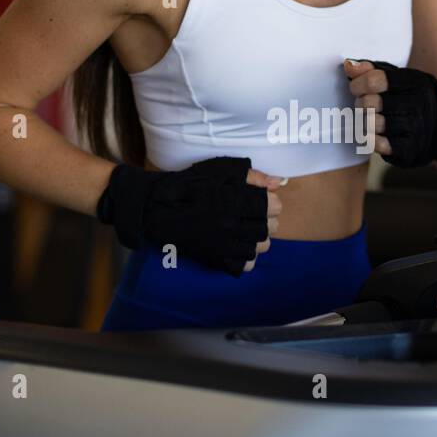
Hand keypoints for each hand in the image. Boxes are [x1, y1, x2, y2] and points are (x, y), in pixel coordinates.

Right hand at [96, 156, 285, 276]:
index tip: (261, 199)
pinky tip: (237, 245)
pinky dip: (246, 257)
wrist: (157, 207)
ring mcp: (223, 244)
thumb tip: (279, 182)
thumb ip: (252, 176)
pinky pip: (245, 265)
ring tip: (245, 229)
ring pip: (260, 247)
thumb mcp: (221, 170)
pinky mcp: (215, 258)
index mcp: (234, 201)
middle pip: (269, 228)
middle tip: (252, 214)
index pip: (274, 206)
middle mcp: (231, 225)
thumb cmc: (190, 184)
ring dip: (257, 238)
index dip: (270, 201)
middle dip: (265, 219)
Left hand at [343, 58, 436, 168]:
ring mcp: (416, 128)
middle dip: (359, 104)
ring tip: (368, 119)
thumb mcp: (398, 80)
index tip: (356, 88)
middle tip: (362, 105)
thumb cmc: (411, 101)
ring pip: (372, 123)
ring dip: (363, 122)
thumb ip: (372, 70)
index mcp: (415, 82)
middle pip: (370, 103)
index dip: (357, 84)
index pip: (375, 80)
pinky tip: (374, 134)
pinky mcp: (410, 149)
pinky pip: (377, 144)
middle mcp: (418, 104)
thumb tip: (348, 66)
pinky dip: (370, 139)